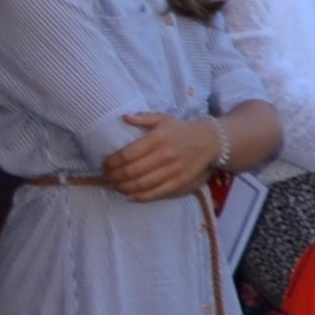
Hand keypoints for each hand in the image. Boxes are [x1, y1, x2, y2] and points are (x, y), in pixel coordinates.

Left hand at [101, 111, 216, 201]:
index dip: (112, 162)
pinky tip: (129, 196)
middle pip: (132, 171)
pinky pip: (157, 192)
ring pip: (142, 184)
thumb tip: (124, 118)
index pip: (127, 154)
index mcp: (157, 139)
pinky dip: (141, 197)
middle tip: (106, 176)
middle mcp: (164, 155)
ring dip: (124, 187)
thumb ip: (143, 118)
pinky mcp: (180, 181)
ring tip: (114, 186)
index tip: (104, 164)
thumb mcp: (163, 119)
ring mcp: (173, 170)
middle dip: (114, 176)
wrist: (210, 141)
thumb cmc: (182, 130)